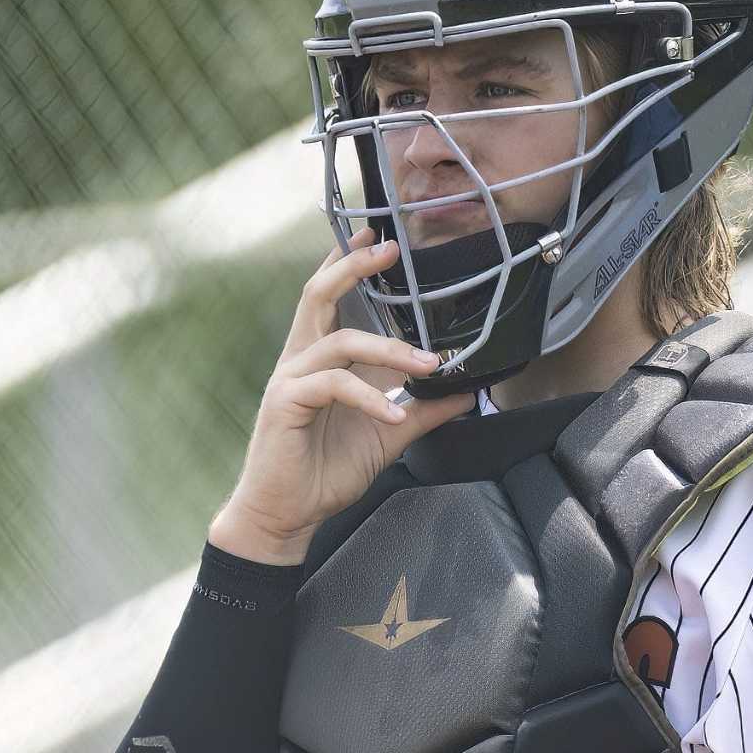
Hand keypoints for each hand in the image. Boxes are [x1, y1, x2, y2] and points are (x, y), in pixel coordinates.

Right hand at [211, 229, 474, 563]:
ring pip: (341, 340)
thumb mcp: (388, 435)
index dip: (350, 262)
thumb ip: (423, 409)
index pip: (331, 298)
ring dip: (391, 349)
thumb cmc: (325, 473)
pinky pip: (335, 385)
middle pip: (319, 294)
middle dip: (354, 266)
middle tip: (390, 248)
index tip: (381, 237)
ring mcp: (291, 379)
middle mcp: (302, 360)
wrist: (287, 516)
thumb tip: (467, 392)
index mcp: (320, 360)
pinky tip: (395, 412)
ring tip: (431, 364)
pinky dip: (371, 397)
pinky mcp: (286, 403)